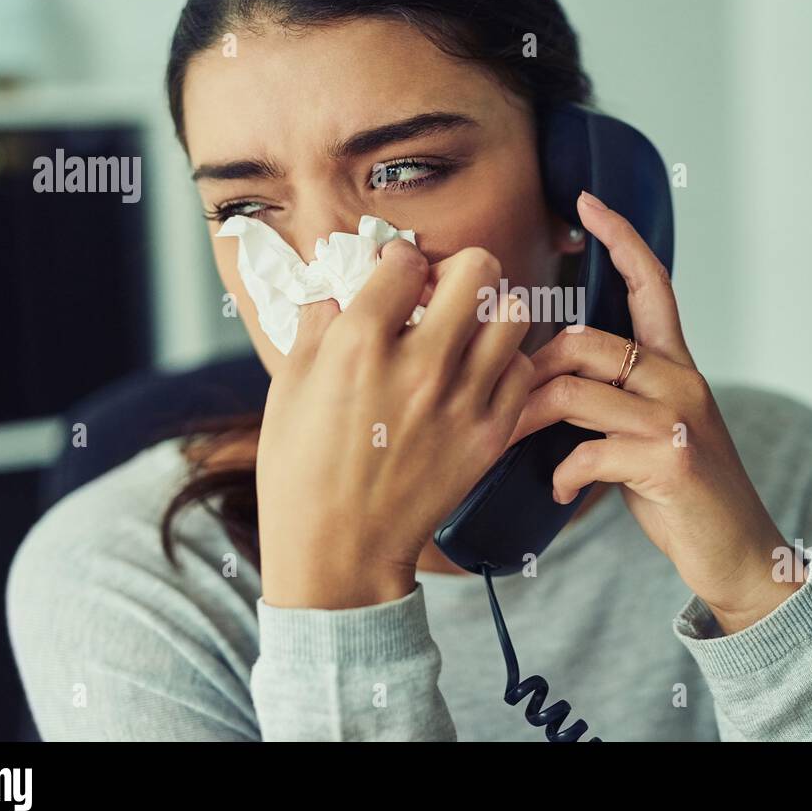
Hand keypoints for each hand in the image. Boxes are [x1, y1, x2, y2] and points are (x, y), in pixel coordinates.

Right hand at [256, 240, 533, 608]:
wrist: (338, 552)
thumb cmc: (301, 472)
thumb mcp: (289, 387)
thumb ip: (317, 325)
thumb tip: (335, 287)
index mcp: (359, 344)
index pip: (406, 259)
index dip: (398, 260)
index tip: (393, 275)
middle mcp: (419, 364)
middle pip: (478, 270)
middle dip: (456, 270)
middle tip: (439, 293)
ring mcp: (461, 400)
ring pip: (512, 314)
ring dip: (489, 312)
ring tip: (464, 332)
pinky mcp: (489, 435)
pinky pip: (522, 370)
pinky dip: (505, 363)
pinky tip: (477, 375)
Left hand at [509, 191, 803, 632]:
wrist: (740, 552)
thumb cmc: (684, 493)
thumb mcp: (653, 430)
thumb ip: (614, 397)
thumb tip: (548, 381)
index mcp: (678, 366)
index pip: (653, 284)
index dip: (622, 238)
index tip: (587, 202)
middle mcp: (682, 380)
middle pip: (587, 341)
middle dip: (534, 368)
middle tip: (507, 400)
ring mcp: (677, 418)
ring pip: (578, 389)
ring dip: (534, 418)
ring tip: (518, 441)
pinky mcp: (669, 459)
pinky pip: (589, 450)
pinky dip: (565, 474)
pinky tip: (564, 491)